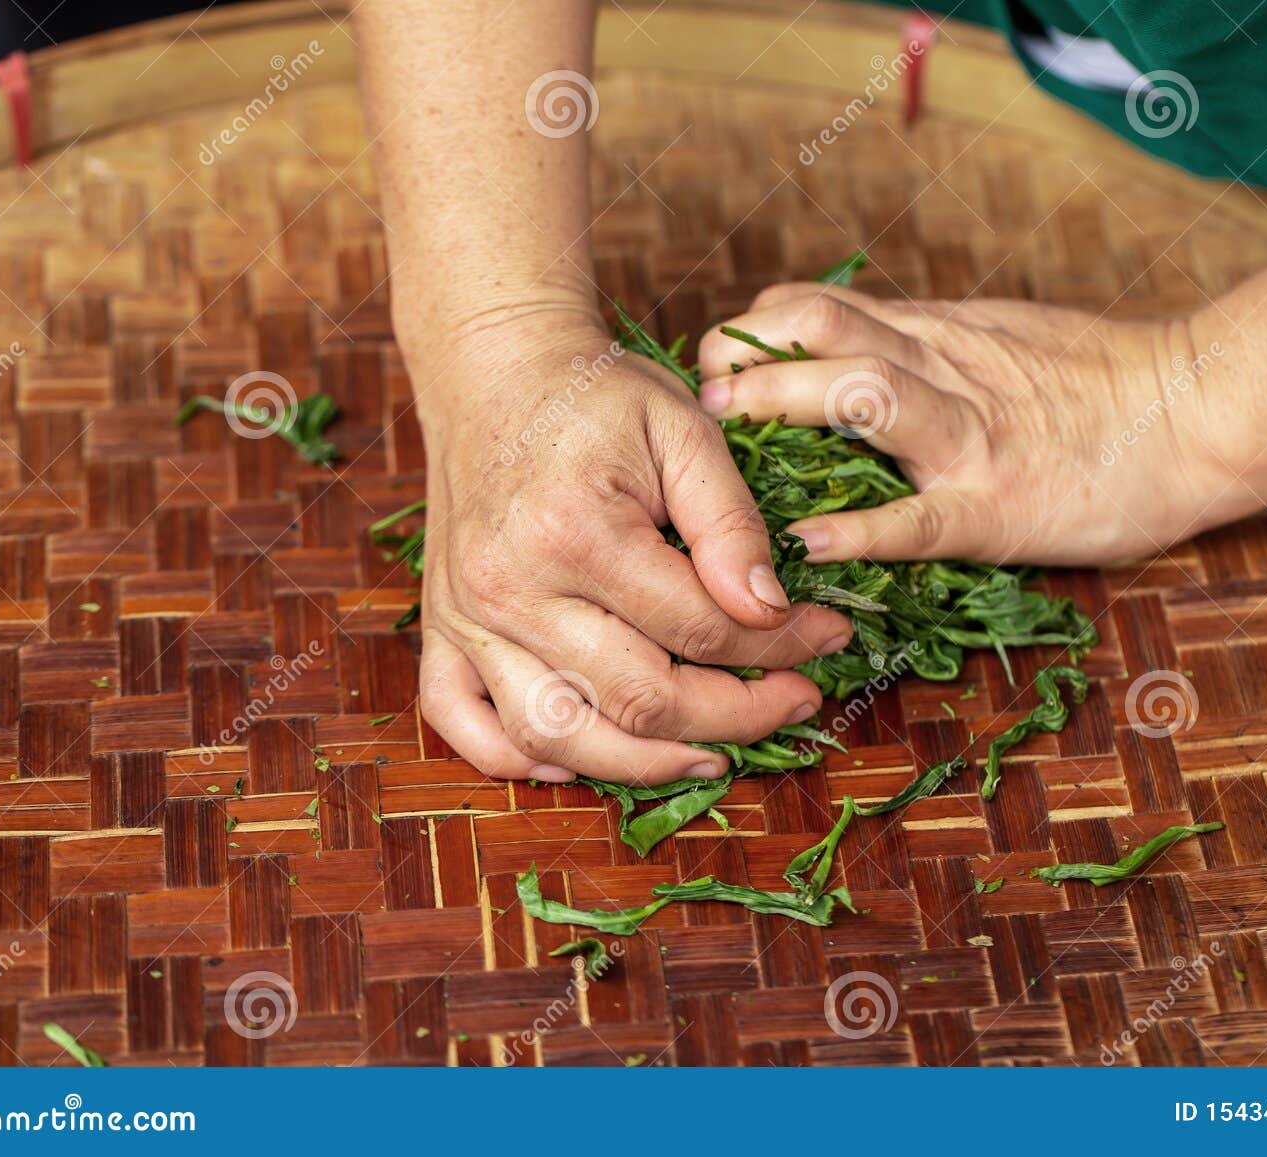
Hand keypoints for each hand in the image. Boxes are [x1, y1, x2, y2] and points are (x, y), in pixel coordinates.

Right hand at [407, 320, 852, 785]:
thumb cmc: (596, 395)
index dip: (780, 646)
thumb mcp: (684, 429)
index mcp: (579, 531)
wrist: (496, 369)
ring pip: (557, 734)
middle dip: (735, 716)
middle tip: (795, 701)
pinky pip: (457, 721)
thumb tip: (770, 609)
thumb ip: (730, 522)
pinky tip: (578, 760)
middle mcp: (512, 586)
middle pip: (640, 699)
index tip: (827, 634)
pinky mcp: (439, 625)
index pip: (702, 628)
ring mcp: (466, 615)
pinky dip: (513, 758)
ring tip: (710, 756)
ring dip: (642, 764)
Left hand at [697, 284, 1239, 567]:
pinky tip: (804, 546)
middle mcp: (942, 372)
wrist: (1199, 410)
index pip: (823, 306)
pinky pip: (915, 519)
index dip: (755, 325)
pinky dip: (856, 531)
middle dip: (747, 358)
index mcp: (938, 335)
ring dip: (783, 407)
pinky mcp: (998, 509)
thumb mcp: (1001, 333)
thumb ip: (926, 341)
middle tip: (699, 393)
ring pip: (861, 398)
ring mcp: (969, 440)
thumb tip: (846, 345)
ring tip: (725, 436)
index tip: (717, 355)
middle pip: (826, 333)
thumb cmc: (1103, 380)